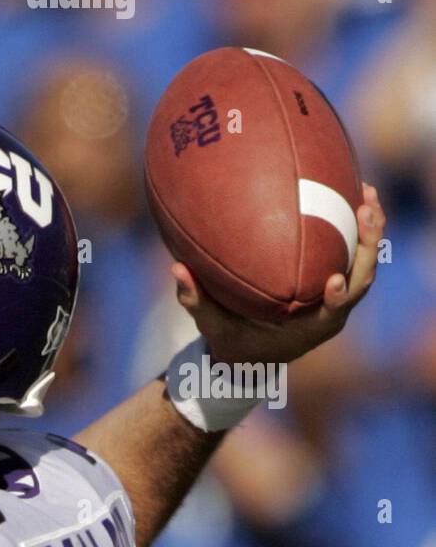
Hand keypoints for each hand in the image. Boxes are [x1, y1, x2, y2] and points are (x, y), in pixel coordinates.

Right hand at [173, 183, 385, 365]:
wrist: (251, 354)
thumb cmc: (231, 340)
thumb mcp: (210, 325)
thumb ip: (195, 299)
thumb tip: (176, 267)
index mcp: (309, 329)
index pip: (333, 312)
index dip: (339, 295)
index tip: (335, 278)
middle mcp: (330, 313)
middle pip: (361, 279)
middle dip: (369, 245)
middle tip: (364, 211)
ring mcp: (336, 298)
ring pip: (364, 263)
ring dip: (371, 230)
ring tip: (367, 192)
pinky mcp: (335, 281)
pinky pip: (353, 253)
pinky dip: (358, 227)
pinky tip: (354, 193)